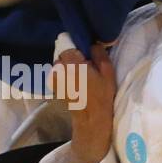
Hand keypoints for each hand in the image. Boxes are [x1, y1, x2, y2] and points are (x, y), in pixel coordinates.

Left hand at [55, 43, 115, 162]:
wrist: (91, 118)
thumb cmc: (102, 95)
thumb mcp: (107, 72)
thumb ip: (99, 53)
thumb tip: (93, 44)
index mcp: (72, 64)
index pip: (69, 44)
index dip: (79, 48)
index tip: (87, 55)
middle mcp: (59, 69)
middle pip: (63, 53)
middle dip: (73, 57)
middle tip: (86, 67)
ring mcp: (54, 78)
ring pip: (60, 63)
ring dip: (68, 66)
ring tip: (81, 76)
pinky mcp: (54, 86)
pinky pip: (58, 73)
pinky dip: (65, 74)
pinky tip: (75, 82)